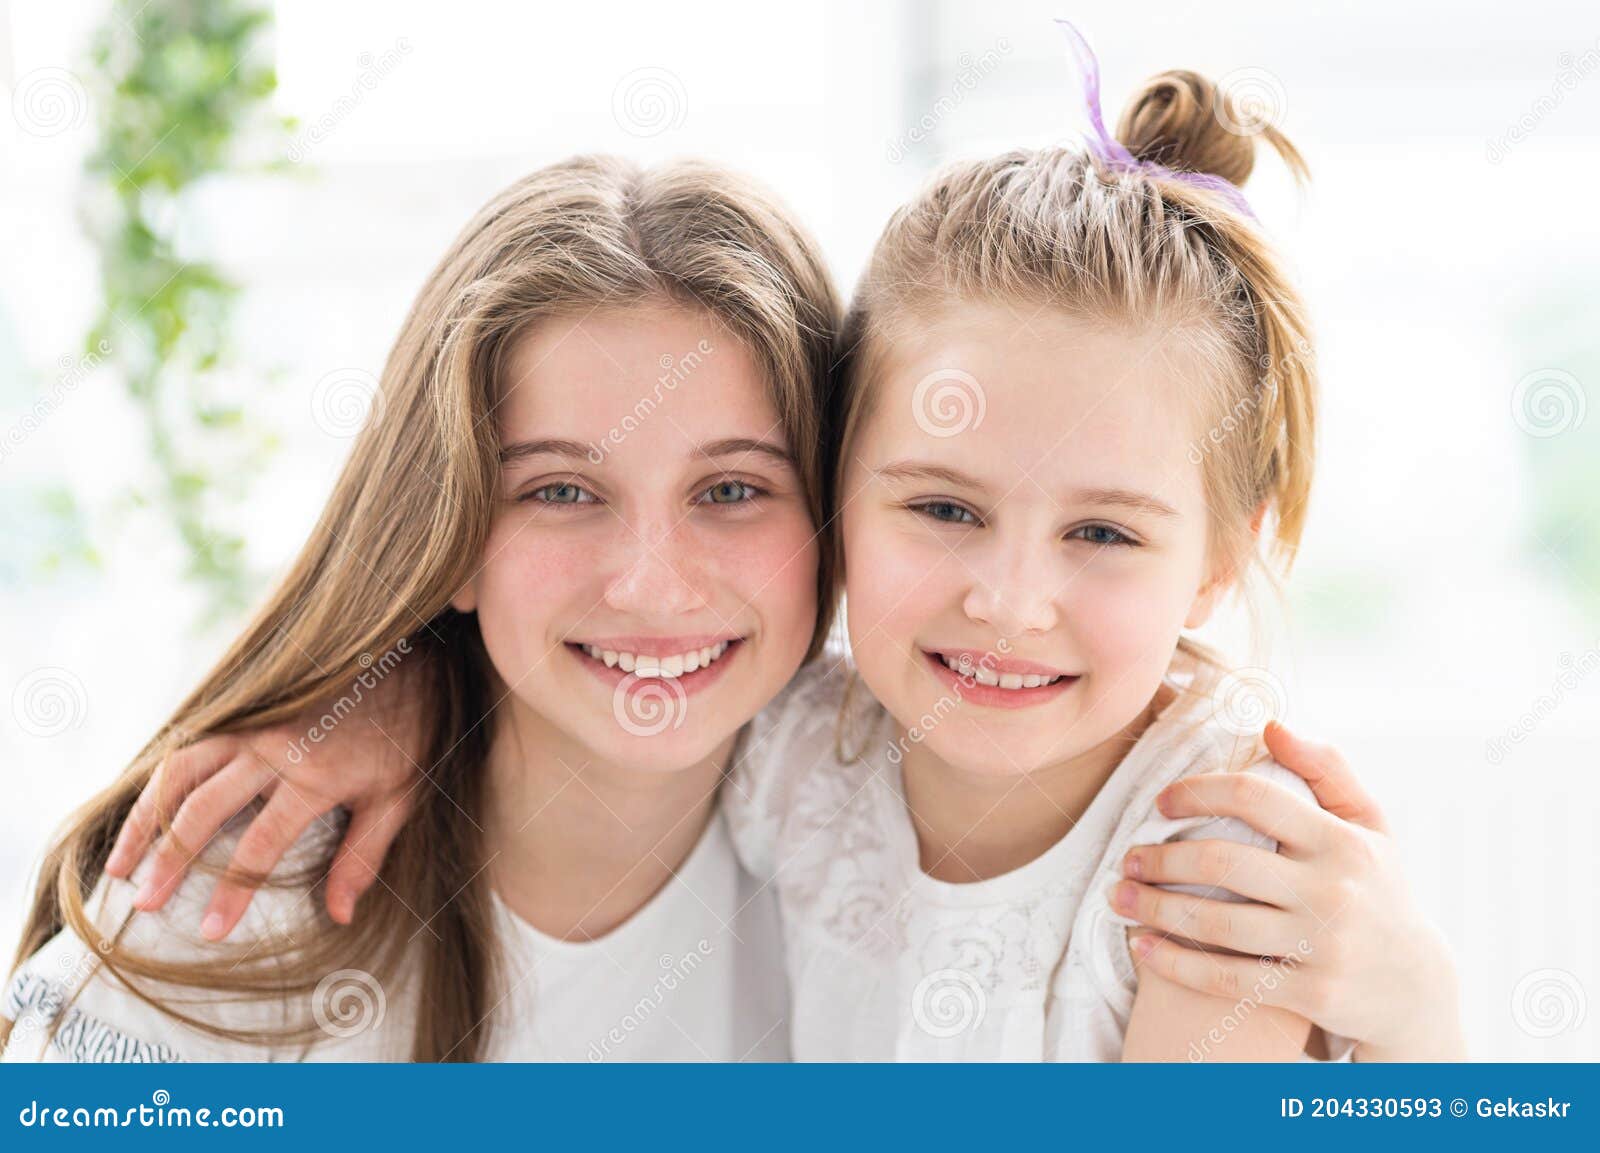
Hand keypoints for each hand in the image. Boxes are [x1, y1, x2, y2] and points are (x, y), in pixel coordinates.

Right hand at [105, 688, 423, 939]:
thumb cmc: (409, 728)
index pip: (261, 846)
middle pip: (204, 809)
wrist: (408, 653)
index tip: (209, 932)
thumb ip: (365, 854)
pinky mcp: (245, 705)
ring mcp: (253, 721)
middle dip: (170, 861)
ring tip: (120, 864)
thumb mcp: (401, 794)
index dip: (231, 893)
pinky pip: (190, 741)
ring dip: (146, 818)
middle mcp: (273, 747)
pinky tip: (143, 808)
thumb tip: (339, 914)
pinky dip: (159, 776)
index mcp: (315, 776)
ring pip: (181, 770)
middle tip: (143, 904)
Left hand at [1113, 721, 1465, 1060]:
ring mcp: (1322, 945)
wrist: (1417, 986)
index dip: (1198, 793)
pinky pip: (1227, 977)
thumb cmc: (1377, 889)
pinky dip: (1176, 963)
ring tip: (1119, 897)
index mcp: (1340, 839)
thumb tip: (1270, 726)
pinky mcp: (1310, 995)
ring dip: (1154, 909)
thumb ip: (1325, 767)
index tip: (1161, 803)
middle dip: (1161, 858)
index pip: (1254, 797)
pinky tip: (1141, 947)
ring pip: (1216, 922)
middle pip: (1222, 862)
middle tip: (1127, 858)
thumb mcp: (1368, 824)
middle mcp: (1332, 890)